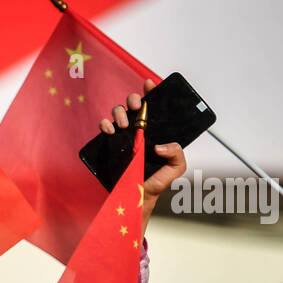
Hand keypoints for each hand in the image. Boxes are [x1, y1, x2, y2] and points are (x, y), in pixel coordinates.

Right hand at [99, 80, 186, 219]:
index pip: (154, 106)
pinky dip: (105, 124)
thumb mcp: (176, 169)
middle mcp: (138, 130)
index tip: (149, 84)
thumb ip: (177, 154)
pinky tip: (110, 131)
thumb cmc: (156, 181)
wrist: (136, 198)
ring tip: (124, 125)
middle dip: (134, 100)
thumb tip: (160, 145)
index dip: (151, 91)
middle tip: (138, 108)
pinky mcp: (110, 144)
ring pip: (118, 112)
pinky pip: (105, 127)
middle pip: (134, 105)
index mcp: (155, 131)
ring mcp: (123, 136)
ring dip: (120, 112)